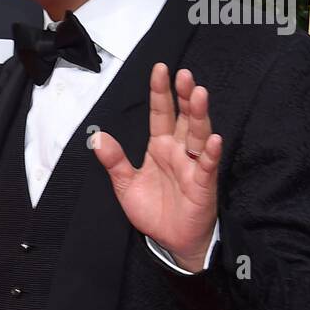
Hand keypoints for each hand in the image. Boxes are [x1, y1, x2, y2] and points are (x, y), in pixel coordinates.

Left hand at [91, 63, 221, 270]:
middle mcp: (179, 152)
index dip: (160, 93)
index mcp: (160, 147)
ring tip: (199, 94)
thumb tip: (97, 137)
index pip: (161, 114)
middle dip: (184, 96)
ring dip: (199, 116)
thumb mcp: (125, 184)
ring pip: (198, 136)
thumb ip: (114, 161)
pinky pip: (207, 167)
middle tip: (184, 74)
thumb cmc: (153, 209)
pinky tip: (212, 140)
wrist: (170, 240)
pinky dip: (210, 154)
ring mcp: (193, 167)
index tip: (160, 69)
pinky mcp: (203, 185)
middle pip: (183, 119)